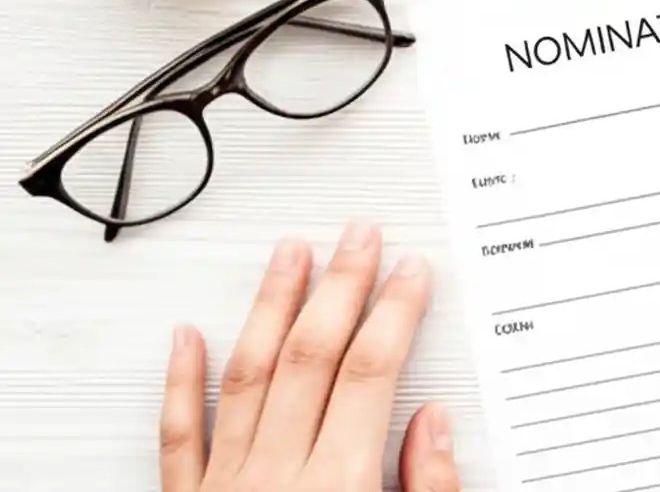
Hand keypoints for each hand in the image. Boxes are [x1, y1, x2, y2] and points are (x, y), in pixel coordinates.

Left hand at [158, 221, 460, 491]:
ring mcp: (226, 488)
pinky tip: (188, 337)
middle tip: (358, 239)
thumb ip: (429, 489)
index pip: (371, 373)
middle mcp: (276, 478)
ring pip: (247, 375)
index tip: (410, 275)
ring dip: (272, 306)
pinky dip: (182, 380)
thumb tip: (434, 423)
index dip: (395, 312)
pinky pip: (179, 433)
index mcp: (340, 487)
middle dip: (341, 286)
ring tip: (290, 255)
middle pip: (310, 357)